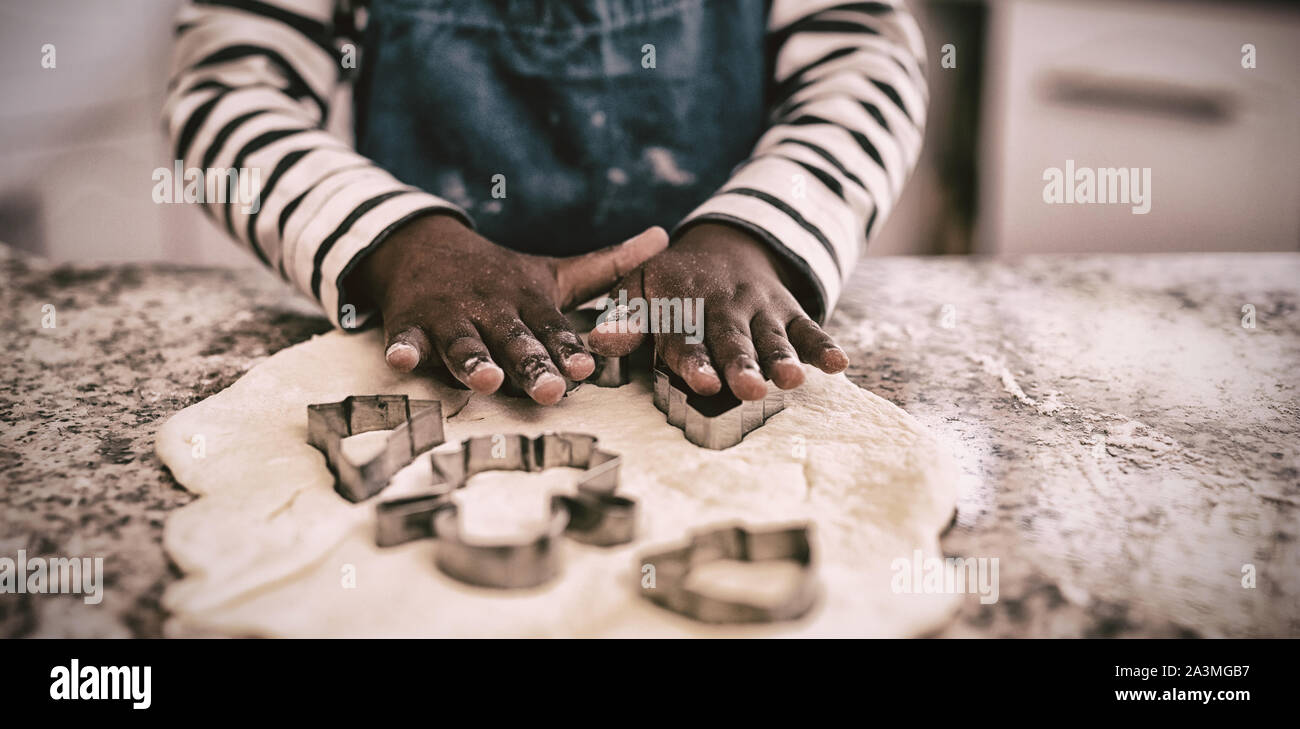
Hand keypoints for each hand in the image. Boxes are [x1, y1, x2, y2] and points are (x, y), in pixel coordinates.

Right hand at [351, 213, 668, 403]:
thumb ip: (608, 267)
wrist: (422, 243)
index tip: (587, 369)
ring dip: (474, 361)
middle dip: (532, 365)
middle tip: (550, 392)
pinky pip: (406, 338)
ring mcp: (450, 316)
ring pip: (463, 343)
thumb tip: (663, 237)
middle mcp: (492, 310)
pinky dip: (404, 348)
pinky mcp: (411, 321)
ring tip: (487, 380)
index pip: (552, 330)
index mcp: (528, 303)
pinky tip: (403, 361)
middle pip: (514, 342)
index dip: (568, 349)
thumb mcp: (554, 272)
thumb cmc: (499, 275)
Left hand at [587, 222, 847, 399]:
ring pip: (771, 336)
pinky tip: (839, 365)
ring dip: (783, 357)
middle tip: (749, 388)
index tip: (703, 381)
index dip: (693, 358)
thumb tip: (599, 342)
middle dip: (741, 363)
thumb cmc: (669, 283)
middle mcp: (723, 305)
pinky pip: (808, 327)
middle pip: (732, 339)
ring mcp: (759, 308)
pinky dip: (823, 345)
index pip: (684, 334)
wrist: (723, 246)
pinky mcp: (787, 311)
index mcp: (681, 303)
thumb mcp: (637, 289)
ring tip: (792, 379)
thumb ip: (622, 318)